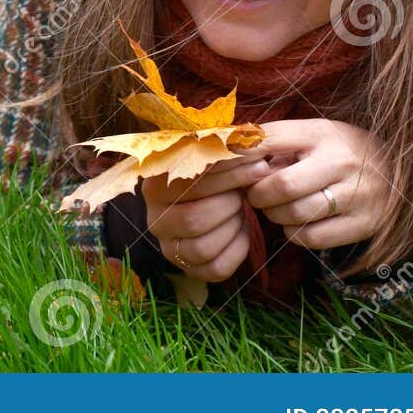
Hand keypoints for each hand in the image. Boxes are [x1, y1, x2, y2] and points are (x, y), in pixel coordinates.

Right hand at [142, 155, 270, 281]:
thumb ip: (221, 151)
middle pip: (194, 219)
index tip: (258, 166)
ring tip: (240, 210)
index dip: (229, 175)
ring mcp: (169, 247)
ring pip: (203, 247)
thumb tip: (250, 144)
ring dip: (232, 226)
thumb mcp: (209, 159)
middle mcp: (155, 220)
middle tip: (244, 193)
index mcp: (154, 187)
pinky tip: (241, 229)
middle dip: (229, 205)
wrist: (204, 201)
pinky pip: (216, 268)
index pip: (190, 184)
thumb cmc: (210, 175)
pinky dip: (237, 249)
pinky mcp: (188, 268)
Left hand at [241, 119, 390, 250]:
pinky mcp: (364, 223)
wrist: (398, 171)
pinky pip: (313, 237)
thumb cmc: (339, 150)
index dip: (240, 154)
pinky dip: (294, 233)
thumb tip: (225, 154)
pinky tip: (296, 223)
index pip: (271, 139)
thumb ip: (274, 143)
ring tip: (275, 208)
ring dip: (274, 215)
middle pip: (282, 185)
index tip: (226, 166)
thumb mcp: (312, 134)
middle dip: (258, 195)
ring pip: (296, 214)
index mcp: (322, 133)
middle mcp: (343, 162)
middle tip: (255, 195)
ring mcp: (357, 194)